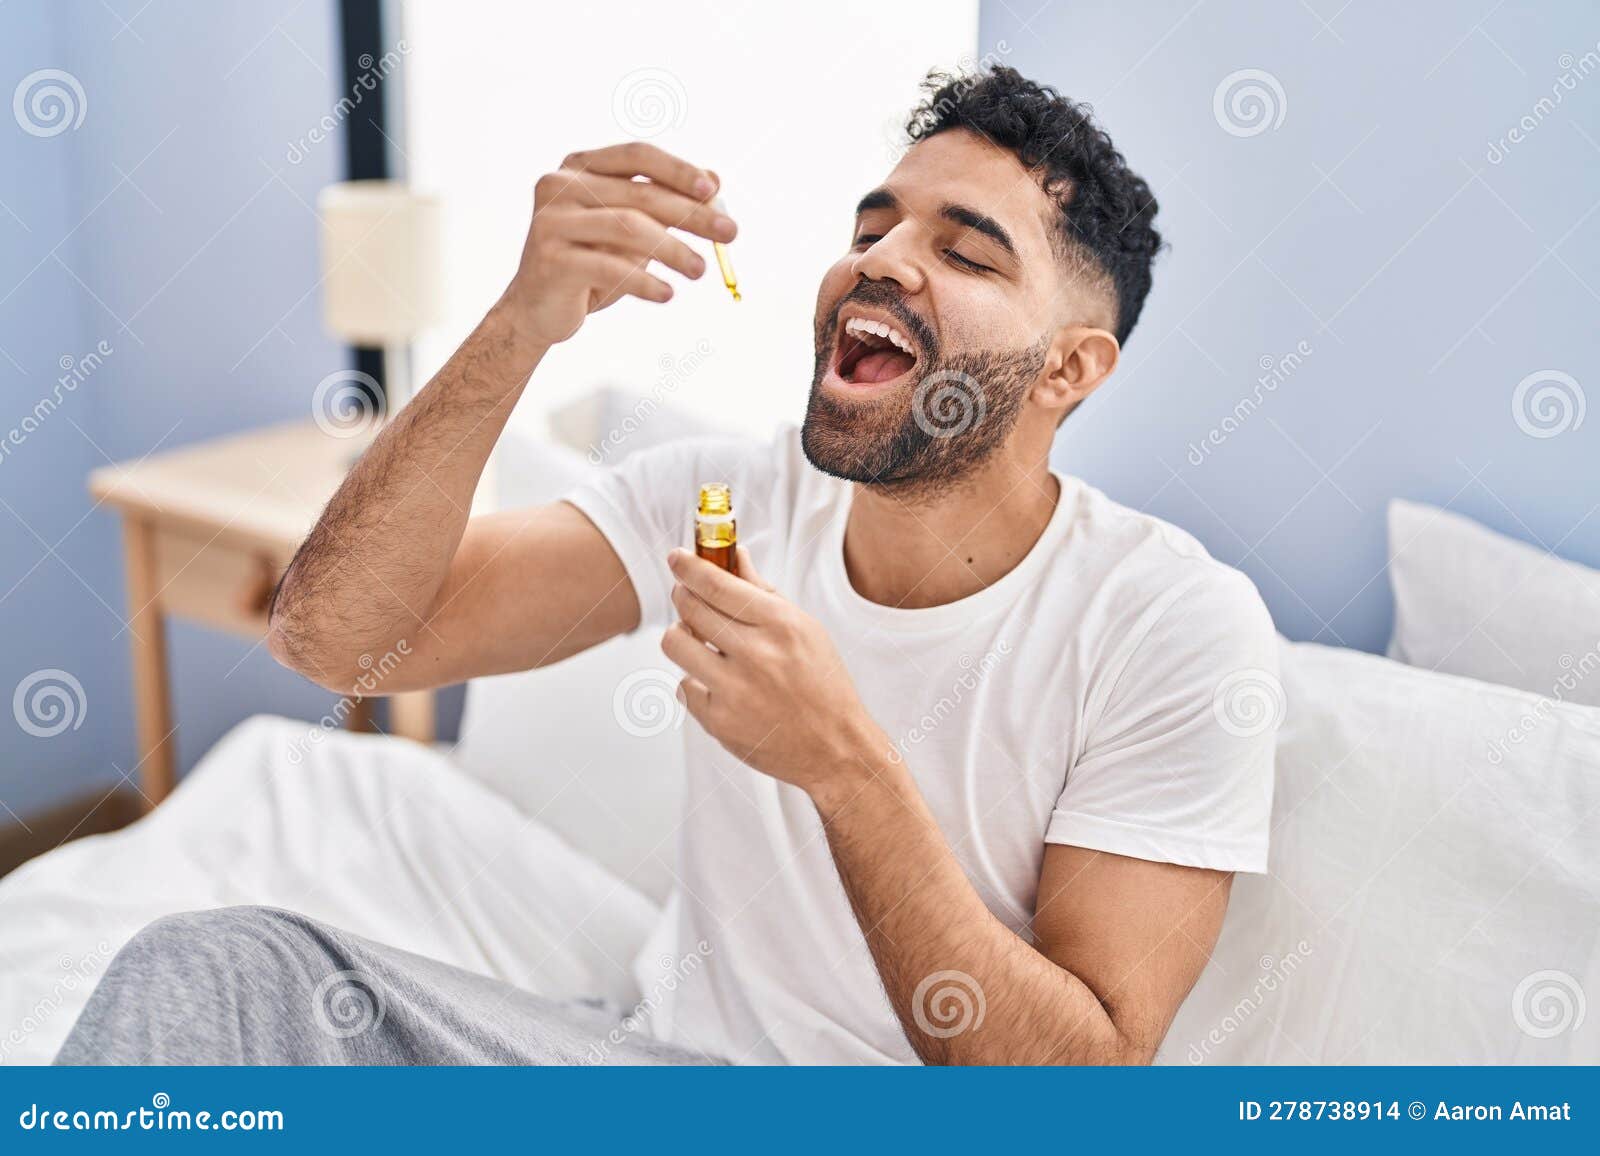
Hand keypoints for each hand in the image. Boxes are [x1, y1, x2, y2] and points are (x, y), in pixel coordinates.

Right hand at [503, 142, 737, 345]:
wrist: (537, 308)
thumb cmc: (591, 263)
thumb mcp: (630, 230)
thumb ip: (664, 202)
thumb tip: (716, 181)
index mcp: (580, 167)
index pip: (637, 155)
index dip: (678, 169)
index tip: (713, 189)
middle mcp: (560, 185)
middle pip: (640, 193)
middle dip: (691, 213)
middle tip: (730, 233)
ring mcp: (551, 220)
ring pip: (628, 228)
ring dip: (673, 250)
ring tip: (701, 271)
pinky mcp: (550, 259)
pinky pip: (609, 267)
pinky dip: (644, 280)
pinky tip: (667, 294)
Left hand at [661, 546, 887, 797]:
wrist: (835, 747)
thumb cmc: (822, 684)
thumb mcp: (804, 629)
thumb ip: (764, 592)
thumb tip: (736, 555)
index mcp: (780, 625)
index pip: (717, 584)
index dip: (688, 567)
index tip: (676, 558)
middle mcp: (756, 655)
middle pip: (690, 609)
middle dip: (682, 595)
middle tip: (686, 596)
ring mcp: (734, 690)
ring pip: (675, 644)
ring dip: (680, 636)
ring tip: (697, 640)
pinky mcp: (719, 722)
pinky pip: (685, 687)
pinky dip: (697, 682)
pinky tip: (719, 685)